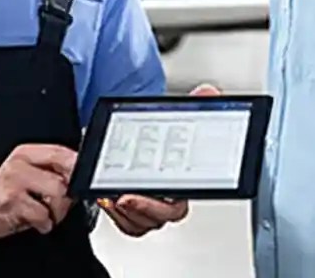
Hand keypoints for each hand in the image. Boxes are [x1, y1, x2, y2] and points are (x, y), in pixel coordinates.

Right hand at [0, 144, 77, 239]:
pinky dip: (44, 224)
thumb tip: (79, 174)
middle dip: (67, 196)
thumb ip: (49, 169)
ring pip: (56, 194)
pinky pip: (42, 215)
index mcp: (26, 153)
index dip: (76, 166)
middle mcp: (19, 165)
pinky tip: (35, 221)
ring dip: (57, 211)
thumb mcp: (25, 173)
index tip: (83, 179)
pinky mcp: (12, 203)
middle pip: (62, 177)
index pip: (60, 153)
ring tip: (47, 214)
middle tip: (60, 204)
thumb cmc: (5, 192)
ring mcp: (14, 182)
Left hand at [98, 83, 216, 236]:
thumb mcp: (174, 118)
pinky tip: (106, 198)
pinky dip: (116, 215)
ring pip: (142, 223)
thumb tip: (208, 92)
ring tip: (113, 196)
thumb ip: (192, 106)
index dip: (169, 203)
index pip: (181, 201)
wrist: (134, 145)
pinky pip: (127, 223)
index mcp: (182, 180)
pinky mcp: (129, 211)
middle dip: (145, 210)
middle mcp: (166, 199)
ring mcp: (148, 206)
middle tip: (126, 197)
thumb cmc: (157, 137)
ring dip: (127, 213)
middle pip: (162, 217)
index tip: (159, 195)